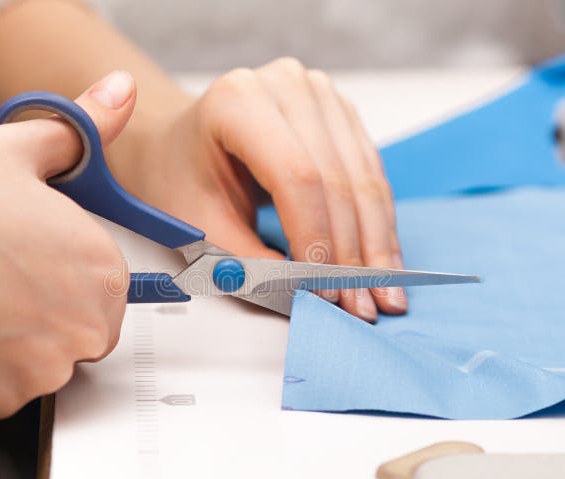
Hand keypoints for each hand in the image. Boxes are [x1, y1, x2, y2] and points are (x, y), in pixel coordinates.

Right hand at [0, 72, 135, 419]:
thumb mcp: (21, 150)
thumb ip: (84, 129)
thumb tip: (120, 92)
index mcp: (106, 272)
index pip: (104, 296)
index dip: (62, 282)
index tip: (29, 271)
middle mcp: (89, 326)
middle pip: (78, 337)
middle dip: (44, 319)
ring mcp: (44, 370)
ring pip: (37, 368)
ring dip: (9, 348)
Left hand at [116, 58, 406, 321]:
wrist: (179, 145)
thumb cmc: (181, 180)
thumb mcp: (198, 225)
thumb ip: (246, 262)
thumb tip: (302, 296)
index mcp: (239, 100)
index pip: (296, 177)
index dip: (317, 239)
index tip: (326, 292)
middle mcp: (287, 85)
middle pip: (337, 180)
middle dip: (352, 253)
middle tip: (362, 307)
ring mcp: (321, 95)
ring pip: (365, 181)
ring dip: (376, 245)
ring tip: (383, 296)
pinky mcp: (342, 115)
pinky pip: (372, 177)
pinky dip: (378, 226)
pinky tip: (385, 264)